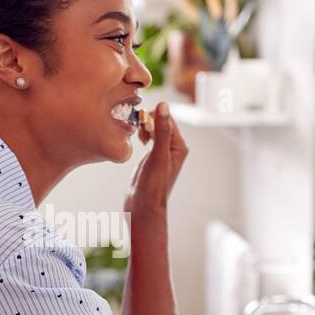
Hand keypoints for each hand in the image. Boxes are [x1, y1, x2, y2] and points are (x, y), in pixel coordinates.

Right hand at [124, 102, 187, 218]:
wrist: (142, 208)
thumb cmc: (152, 187)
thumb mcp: (157, 156)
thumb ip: (161, 131)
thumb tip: (164, 106)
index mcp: (179, 145)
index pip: (167, 118)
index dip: (152, 115)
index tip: (139, 121)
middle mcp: (172, 148)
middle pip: (159, 122)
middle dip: (146, 121)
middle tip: (136, 130)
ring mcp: (161, 152)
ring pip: (152, 129)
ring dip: (142, 127)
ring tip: (135, 136)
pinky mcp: (151, 157)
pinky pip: (146, 137)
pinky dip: (140, 135)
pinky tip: (135, 141)